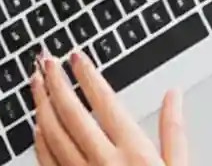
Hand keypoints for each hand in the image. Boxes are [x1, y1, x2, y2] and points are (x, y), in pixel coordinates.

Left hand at [31, 50, 187, 165]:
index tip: (77, 57)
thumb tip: (174, 96)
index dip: (88, 76)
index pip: (104, 103)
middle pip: (72, 114)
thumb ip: (174, 131)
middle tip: (46, 60)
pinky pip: (47, 162)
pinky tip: (37, 126)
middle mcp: (103, 162)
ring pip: (52, 135)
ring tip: (36, 83)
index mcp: (133, 151)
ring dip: (41, 106)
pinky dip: (39, 140)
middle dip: (57, 83)